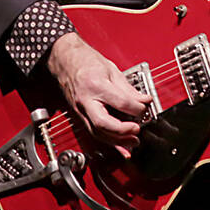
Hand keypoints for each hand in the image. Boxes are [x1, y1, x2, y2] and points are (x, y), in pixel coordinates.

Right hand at [47, 33, 151, 159]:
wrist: (64, 61)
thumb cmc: (85, 62)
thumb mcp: (111, 69)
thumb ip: (128, 89)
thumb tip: (143, 100)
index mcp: (95, 85)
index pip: (120, 102)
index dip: (136, 107)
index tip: (145, 107)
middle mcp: (86, 101)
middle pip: (103, 123)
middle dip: (123, 130)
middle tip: (137, 129)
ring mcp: (80, 111)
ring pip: (98, 133)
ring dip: (118, 141)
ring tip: (134, 141)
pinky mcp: (79, 117)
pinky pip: (94, 133)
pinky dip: (109, 142)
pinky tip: (121, 148)